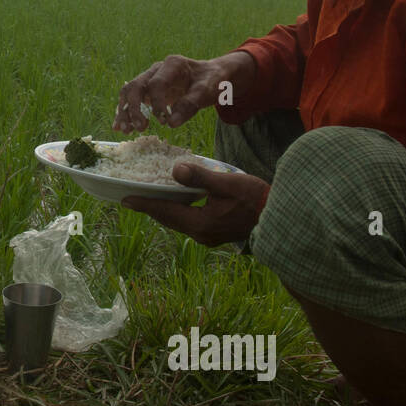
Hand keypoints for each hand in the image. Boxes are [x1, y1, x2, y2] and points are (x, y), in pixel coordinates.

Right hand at [113, 52, 252, 132]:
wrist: (213, 76)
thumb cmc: (212, 81)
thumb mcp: (208, 91)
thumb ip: (190, 104)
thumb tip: (171, 124)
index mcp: (172, 64)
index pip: (156, 84)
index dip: (156, 104)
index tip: (164, 121)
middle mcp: (157, 70)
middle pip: (136, 86)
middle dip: (134, 108)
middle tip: (140, 128)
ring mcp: (150, 79)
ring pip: (129, 92)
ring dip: (125, 111)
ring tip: (125, 131)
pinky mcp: (148, 91)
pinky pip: (131, 100)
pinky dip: (125, 113)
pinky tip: (120, 127)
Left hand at [121, 162, 268, 246]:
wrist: (281, 218)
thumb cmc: (257, 199)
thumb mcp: (228, 183)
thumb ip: (201, 177)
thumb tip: (175, 169)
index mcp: (201, 224)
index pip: (165, 212)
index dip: (145, 204)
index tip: (125, 200)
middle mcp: (201, 234)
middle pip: (169, 219)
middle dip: (151, 208)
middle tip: (132, 198)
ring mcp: (209, 236)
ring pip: (178, 222)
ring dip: (164, 210)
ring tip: (150, 198)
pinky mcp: (216, 233)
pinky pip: (189, 222)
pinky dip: (178, 211)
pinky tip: (177, 202)